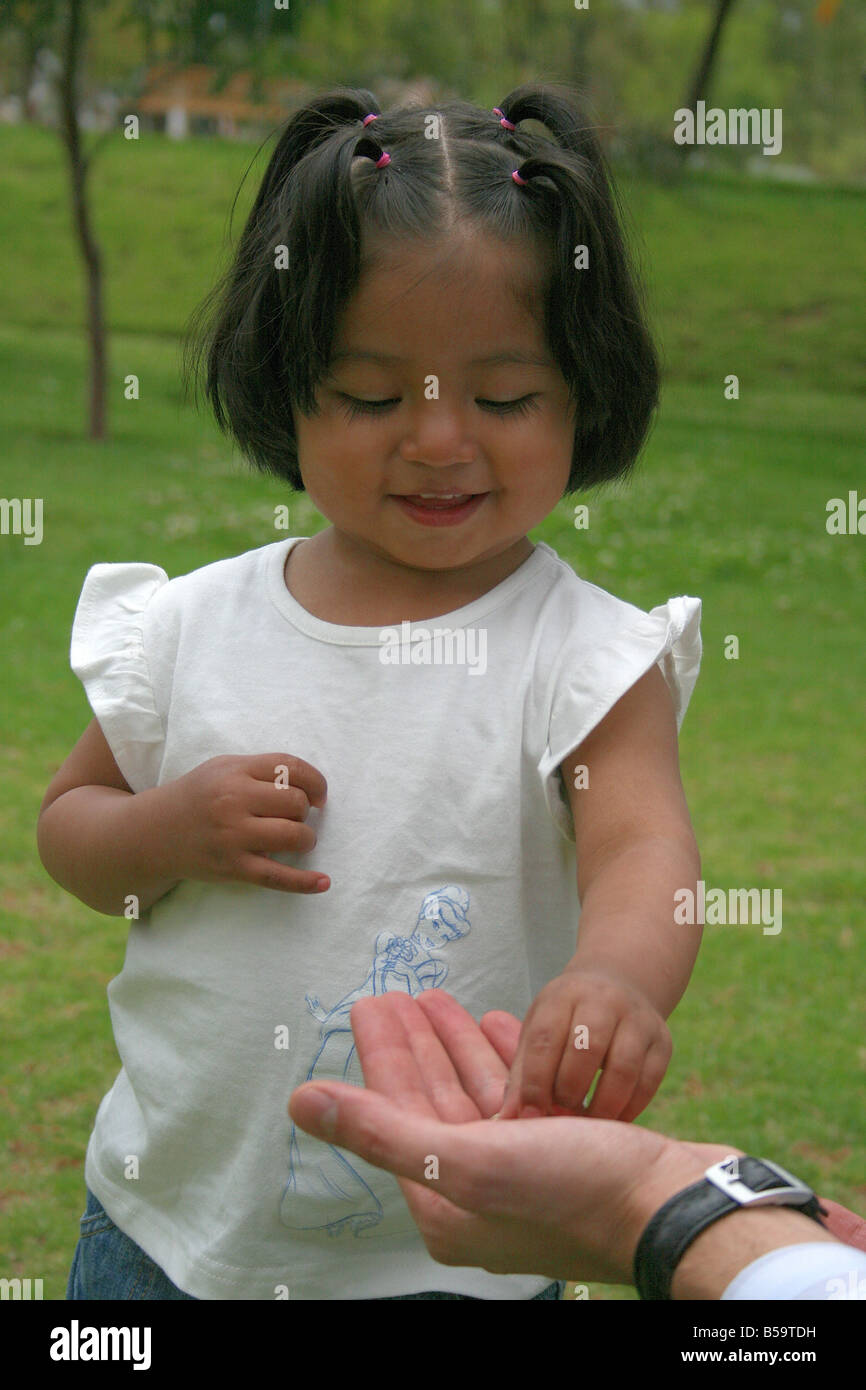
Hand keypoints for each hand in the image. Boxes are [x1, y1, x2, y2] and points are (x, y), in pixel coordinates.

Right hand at [154, 753, 327, 893]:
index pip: (290, 767)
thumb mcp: (223, 768)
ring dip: (305, 839)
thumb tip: (311, 789)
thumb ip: (262, 771)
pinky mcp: (233, 867)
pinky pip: (277, 876)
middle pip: (296, 802)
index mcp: (234, 771)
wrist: (152, 833)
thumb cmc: (198, 797)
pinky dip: (304, 882)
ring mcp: (233, 836)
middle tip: (293, 818)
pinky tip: (323, 882)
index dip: (315, 781)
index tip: (319, 795)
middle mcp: (233, 801)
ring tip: (295, 839)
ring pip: (294, 835)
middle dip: (304, 812)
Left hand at [289, 991, 730, 1282]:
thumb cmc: (576, 1190)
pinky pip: (521, 1099)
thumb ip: (381, 1128)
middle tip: (395, 991)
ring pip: (476, 1097)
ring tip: (442, 997)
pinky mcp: (564, 1158)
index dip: (382, 1053)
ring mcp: (524, 1176)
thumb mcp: (469, 1159)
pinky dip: (507, 1060)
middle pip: (432, 1102)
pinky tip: (501, 1024)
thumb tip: (300, 1103)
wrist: (680, 1210)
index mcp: (446, 1206)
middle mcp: (480, 1195)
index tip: (370, 1001)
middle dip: (414, 1045)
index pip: (396, 1114)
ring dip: (457, 1045)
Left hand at [497, 967, 671, 1120]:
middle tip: (560, 1117)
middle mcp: (604, 1001)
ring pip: (623, 1068)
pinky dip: (629, 1108)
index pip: (546, 1038)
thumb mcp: (539, 1027)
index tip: (530, 1114)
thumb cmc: (567, 1018)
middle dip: (569, 1092)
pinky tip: (610, 1120)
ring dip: (602, 1106)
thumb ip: (523, 1072)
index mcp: (564, 995)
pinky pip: (648, 1083)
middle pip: (586, 1050)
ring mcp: (638, 1019)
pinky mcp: (663, 1041)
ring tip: (586, 1122)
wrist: (620, 983)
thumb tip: (506, 1119)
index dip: (535, 1082)